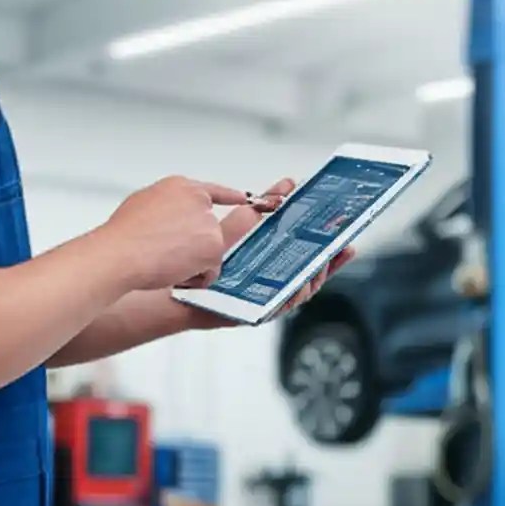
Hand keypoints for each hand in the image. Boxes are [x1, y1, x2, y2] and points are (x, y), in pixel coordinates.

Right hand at [102, 176, 247, 290]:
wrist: (121, 252)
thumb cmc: (123, 235)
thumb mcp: (143, 204)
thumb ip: (167, 206)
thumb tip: (170, 218)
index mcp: (181, 187)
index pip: (213, 191)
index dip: (229, 197)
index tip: (243, 199)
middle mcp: (199, 201)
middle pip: (209, 229)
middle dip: (195, 246)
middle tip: (169, 252)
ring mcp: (208, 223)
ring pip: (210, 252)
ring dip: (193, 264)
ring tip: (166, 260)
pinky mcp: (213, 245)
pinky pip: (210, 271)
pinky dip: (195, 278)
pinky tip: (174, 270)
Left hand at [185, 177, 356, 329]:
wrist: (161, 280)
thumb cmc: (193, 257)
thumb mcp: (232, 228)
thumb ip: (257, 214)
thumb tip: (283, 190)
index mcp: (266, 262)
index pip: (302, 254)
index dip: (325, 246)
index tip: (343, 234)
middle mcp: (265, 283)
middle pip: (306, 274)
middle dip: (328, 261)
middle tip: (343, 247)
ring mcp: (258, 299)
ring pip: (295, 292)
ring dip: (313, 278)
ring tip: (323, 264)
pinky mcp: (246, 315)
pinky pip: (274, 309)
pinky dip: (289, 298)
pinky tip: (299, 286)